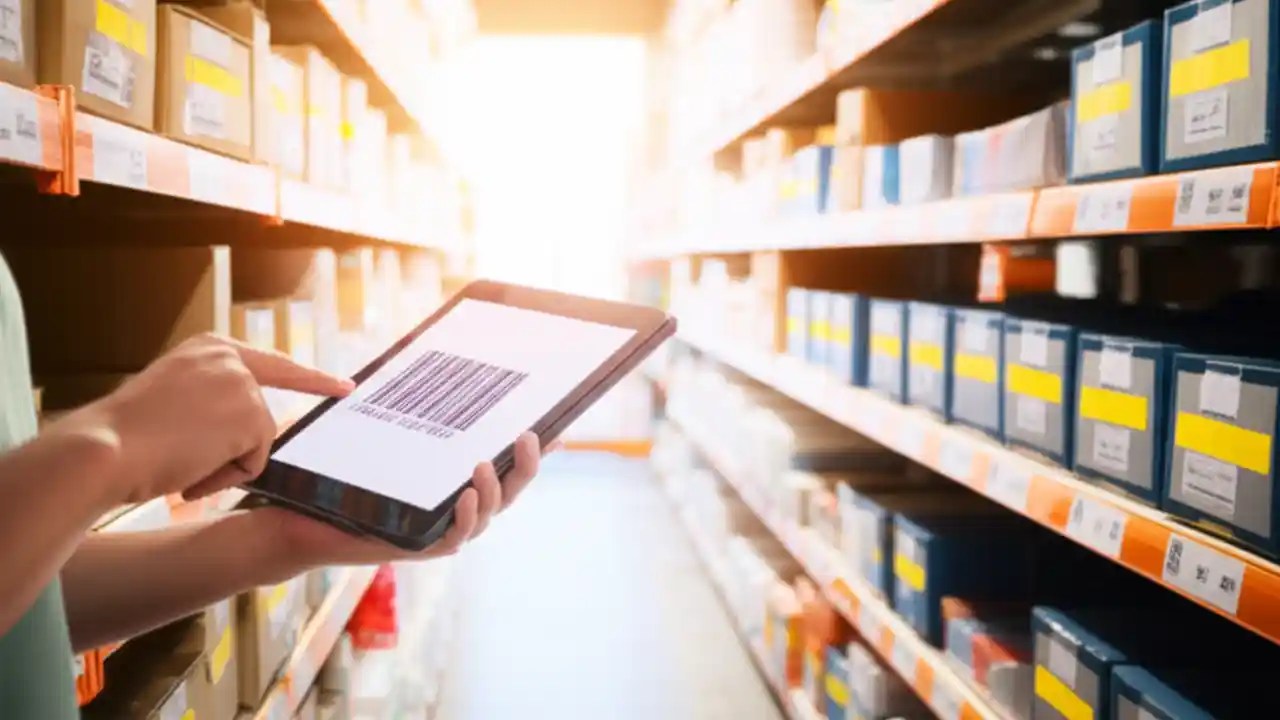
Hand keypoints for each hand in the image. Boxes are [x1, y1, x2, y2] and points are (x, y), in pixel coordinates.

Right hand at [74, 334, 352, 505]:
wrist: (104, 448)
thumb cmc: (124, 436)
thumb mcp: (172, 400)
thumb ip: (211, 402)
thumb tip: (252, 432)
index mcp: (208, 349)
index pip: (270, 364)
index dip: (310, 379)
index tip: (344, 386)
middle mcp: (230, 358)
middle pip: (262, 415)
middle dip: (249, 444)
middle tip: (240, 447)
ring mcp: (244, 385)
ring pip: (254, 443)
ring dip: (221, 464)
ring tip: (178, 462)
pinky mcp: (253, 415)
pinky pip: (253, 462)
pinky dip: (225, 476)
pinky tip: (190, 471)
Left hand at [262, 432, 551, 566]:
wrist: (298, 519)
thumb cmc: (340, 477)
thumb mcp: (382, 437)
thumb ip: (409, 413)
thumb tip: (429, 363)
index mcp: (453, 484)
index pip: (506, 466)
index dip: (534, 451)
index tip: (556, 426)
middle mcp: (455, 509)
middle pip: (510, 491)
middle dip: (526, 466)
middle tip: (530, 436)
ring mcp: (439, 531)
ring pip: (487, 515)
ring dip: (494, 490)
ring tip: (485, 463)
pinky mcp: (416, 548)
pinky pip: (453, 539)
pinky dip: (466, 518)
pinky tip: (465, 495)